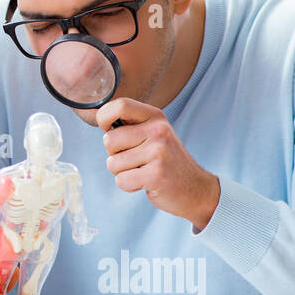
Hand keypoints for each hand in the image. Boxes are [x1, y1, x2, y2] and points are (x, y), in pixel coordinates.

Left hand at [97, 97, 220, 229]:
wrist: (196, 189)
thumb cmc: (166, 161)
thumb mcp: (154, 134)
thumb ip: (130, 125)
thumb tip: (98, 116)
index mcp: (155, 117)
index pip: (119, 105)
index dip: (104, 118)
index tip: (108, 130)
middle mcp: (158, 130)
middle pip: (109, 140)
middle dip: (114, 154)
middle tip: (135, 159)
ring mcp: (158, 152)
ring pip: (113, 163)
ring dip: (122, 172)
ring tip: (143, 171)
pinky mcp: (156, 175)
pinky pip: (121, 180)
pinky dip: (129, 186)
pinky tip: (146, 182)